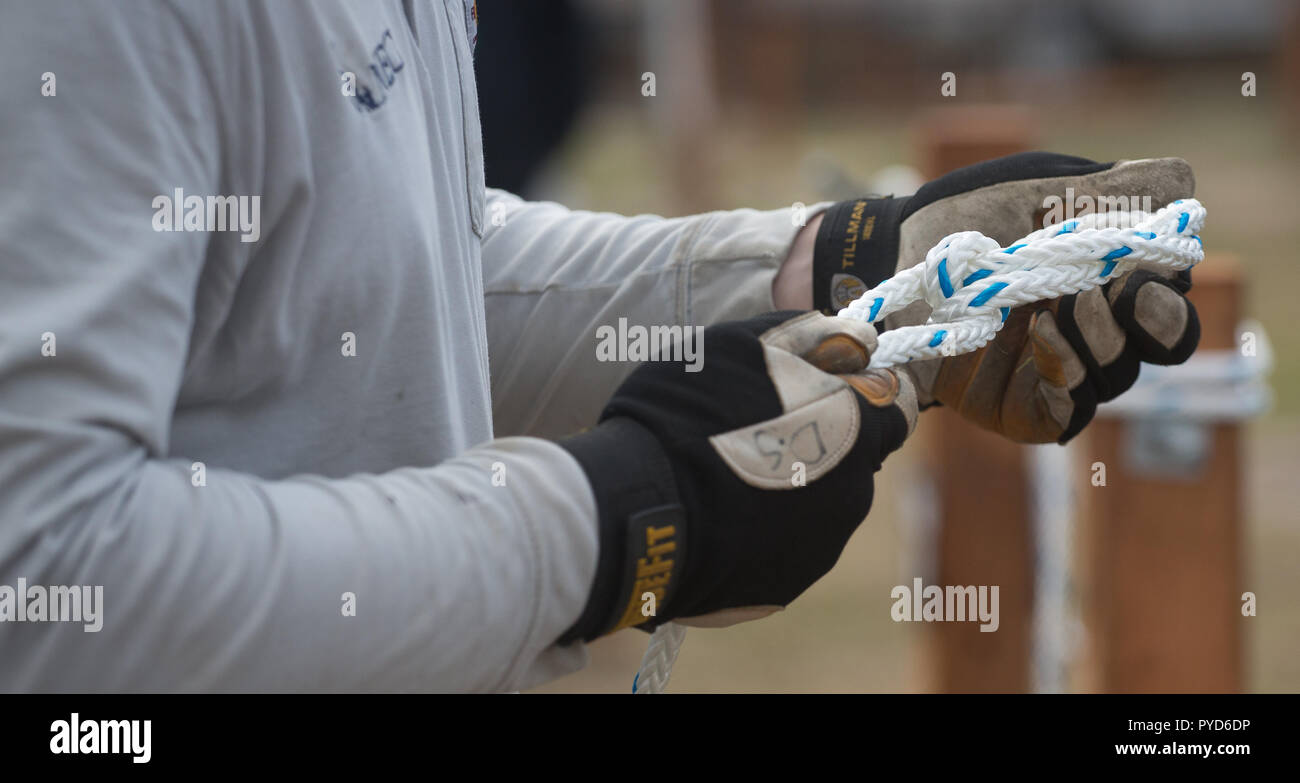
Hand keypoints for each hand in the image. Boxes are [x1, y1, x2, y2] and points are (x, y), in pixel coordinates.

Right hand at [556, 311, 916, 641]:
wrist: (636, 509)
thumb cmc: (686, 412)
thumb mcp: (744, 345)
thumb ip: (810, 336)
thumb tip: (856, 336)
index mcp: (856, 424)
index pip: (894, 402)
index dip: (860, 391)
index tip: (823, 386)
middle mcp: (856, 490)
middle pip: (855, 457)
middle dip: (820, 440)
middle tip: (755, 429)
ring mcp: (822, 542)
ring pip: (820, 502)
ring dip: (790, 486)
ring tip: (726, 475)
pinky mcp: (786, 584)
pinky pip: (785, 545)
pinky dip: (763, 528)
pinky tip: (717, 513)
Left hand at [812, 152, 1200, 442]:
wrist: (888, 259)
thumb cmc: (960, 218)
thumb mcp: (1032, 189)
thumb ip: (1107, 189)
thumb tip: (1180, 186)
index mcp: (1110, 282)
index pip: (1170, 306)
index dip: (1168, 295)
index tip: (1143, 270)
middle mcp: (1094, 333)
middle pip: (1156, 347)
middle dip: (1140, 316)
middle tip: (1102, 285)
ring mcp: (1059, 375)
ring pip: (1115, 375)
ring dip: (1094, 335)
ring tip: (1052, 301)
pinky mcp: (1022, 410)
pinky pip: (1067, 411)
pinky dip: (1064, 373)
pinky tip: (1040, 336)